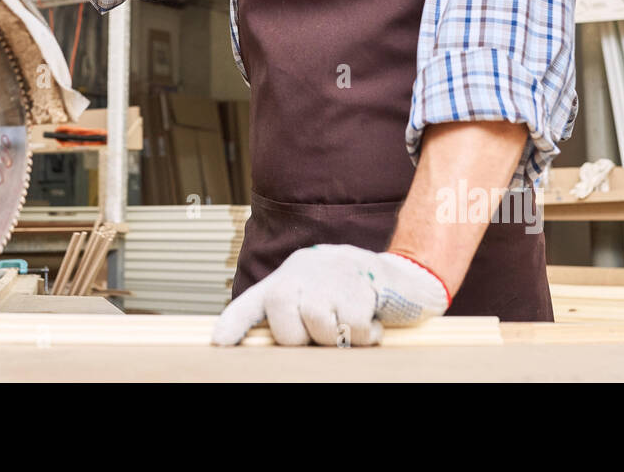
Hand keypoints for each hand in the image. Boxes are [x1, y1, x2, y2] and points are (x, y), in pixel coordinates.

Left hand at [211, 245, 450, 346]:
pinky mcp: (359, 280)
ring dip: (340, 335)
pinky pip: (352, 325)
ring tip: (353, 323)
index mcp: (288, 280)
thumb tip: (272, 351)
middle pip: (284, 319)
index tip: (220, 343)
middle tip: (328, 333)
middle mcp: (302, 271)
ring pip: (319, 323)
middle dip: (304, 337)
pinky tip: (371, 319)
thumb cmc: (354, 296)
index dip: (234, 324)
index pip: (252, 303)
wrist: (403, 276)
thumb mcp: (319, 301)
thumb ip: (296, 320)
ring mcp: (330, 273)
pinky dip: (365, 334)